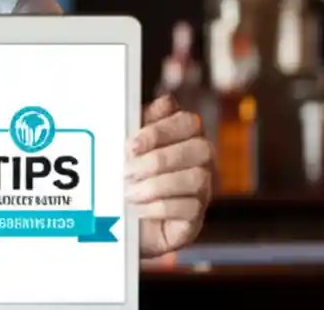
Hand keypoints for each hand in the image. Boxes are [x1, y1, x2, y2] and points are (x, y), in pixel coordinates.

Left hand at [125, 95, 212, 257]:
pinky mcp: (196, 217)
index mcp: (184, 135)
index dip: (162, 131)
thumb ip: (143, 122)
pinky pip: (191, 208)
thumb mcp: (129, 146)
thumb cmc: (127, 175)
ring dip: (157, 185)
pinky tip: (140, 208)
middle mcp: (201, 160)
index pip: (188, 122)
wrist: (120, 221)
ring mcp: (203, 189)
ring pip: (197, 178)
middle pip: (199, 149)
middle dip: (158, 160)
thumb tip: (164, 102)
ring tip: (130, 192)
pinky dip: (161, 207)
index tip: (133, 145)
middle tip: (127, 171)